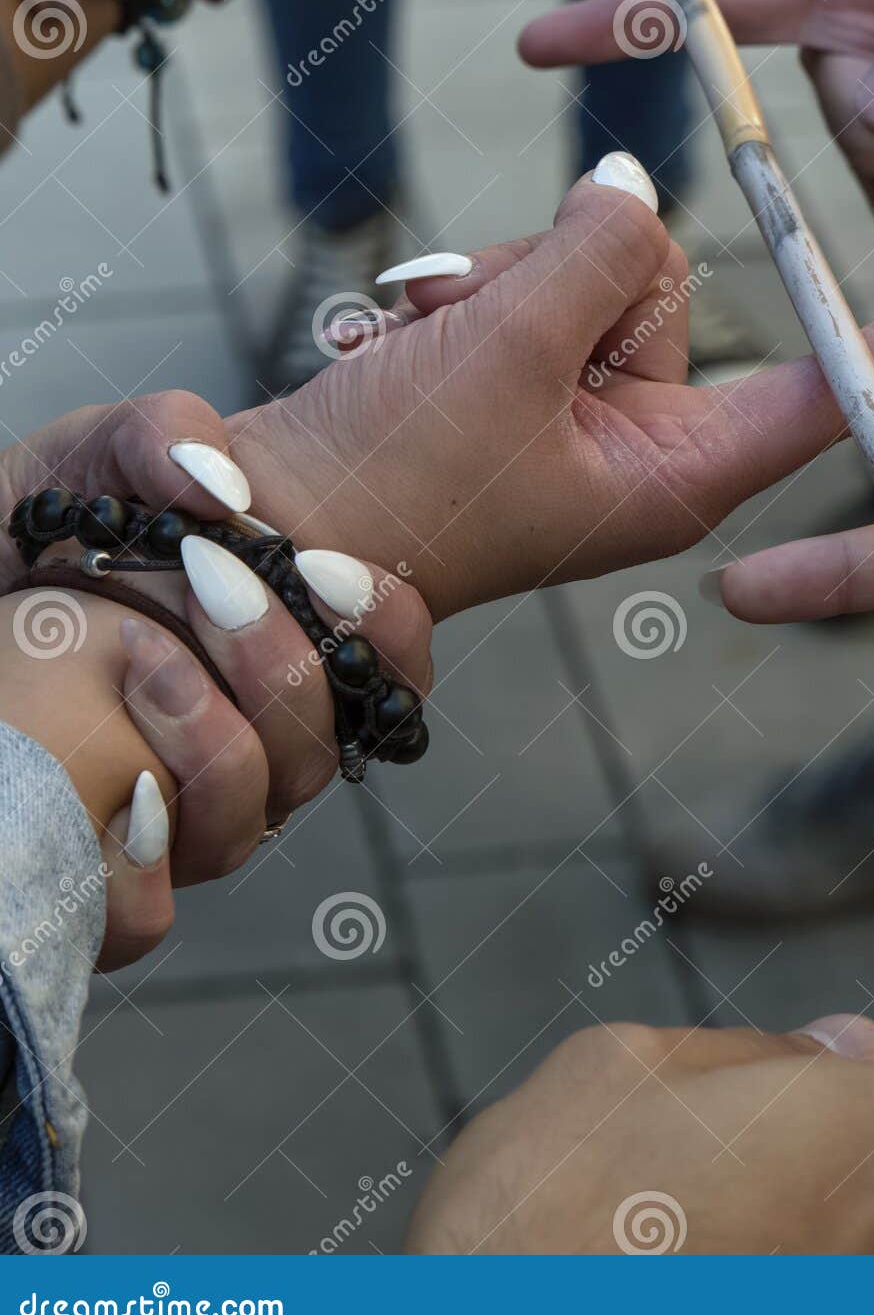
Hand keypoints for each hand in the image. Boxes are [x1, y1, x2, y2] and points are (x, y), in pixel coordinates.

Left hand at [0, 393, 432, 875]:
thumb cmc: (38, 525)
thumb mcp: (93, 454)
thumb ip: (165, 437)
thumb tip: (224, 490)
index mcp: (288, 638)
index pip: (394, 664)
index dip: (391, 632)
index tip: (331, 571)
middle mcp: (258, 730)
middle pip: (327, 738)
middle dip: (281, 662)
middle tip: (211, 581)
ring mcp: (196, 800)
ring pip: (262, 803)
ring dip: (218, 735)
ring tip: (139, 647)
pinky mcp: (124, 856)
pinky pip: (167, 877)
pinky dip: (154, 823)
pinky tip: (113, 760)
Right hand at [226, 159, 873, 618]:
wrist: (274, 520)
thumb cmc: (391, 479)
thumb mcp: (502, 350)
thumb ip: (590, 256)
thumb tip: (632, 188)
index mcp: (678, 471)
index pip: (820, 392)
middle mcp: (650, 441)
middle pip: (672, 288)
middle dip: (570, 276)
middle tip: (484, 326)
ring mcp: (588, 410)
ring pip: (595, 271)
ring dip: (506, 282)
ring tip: (435, 340)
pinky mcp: (533, 382)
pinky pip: (539, 287)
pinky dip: (477, 293)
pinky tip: (418, 333)